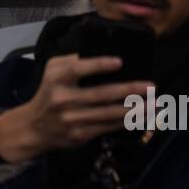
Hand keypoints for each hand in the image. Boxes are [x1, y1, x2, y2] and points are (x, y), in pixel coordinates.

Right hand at [0, 53, 152, 162]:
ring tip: (155, 103)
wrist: (34, 127)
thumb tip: (105, 54)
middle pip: (101, 94)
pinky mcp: (81, 134)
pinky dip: (128, 122)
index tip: (120, 62)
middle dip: (129, 90)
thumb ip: (74, 60)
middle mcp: (64, 99)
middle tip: (151, 86)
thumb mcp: (53, 70)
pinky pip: (109, 127)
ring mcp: (73, 119)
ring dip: (136, 109)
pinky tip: (143, 117)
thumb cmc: (49, 92)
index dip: (99, 65)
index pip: (79, 69)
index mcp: (57, 78)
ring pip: (110, 113)